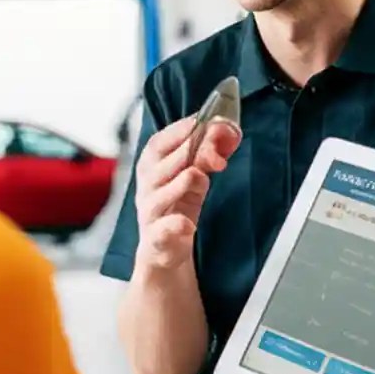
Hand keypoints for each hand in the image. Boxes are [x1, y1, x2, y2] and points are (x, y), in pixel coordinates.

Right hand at [134, 116, 241, 269]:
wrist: (165, 251)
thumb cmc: (178, 206)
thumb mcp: (195, 177)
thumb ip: (208, 155)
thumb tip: (227, 132)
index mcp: (151, 168)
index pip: (158, 143)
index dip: (178, 131)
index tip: (200, 122)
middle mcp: (146, 189)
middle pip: (160, 165)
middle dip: (188, 152)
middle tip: (213, 151)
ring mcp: (150, 214)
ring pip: (161, 194)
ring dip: (184, 182)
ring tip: (202, 178)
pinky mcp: (157, 239)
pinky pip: (163, 230)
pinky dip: (175, 225)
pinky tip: (187, 225)